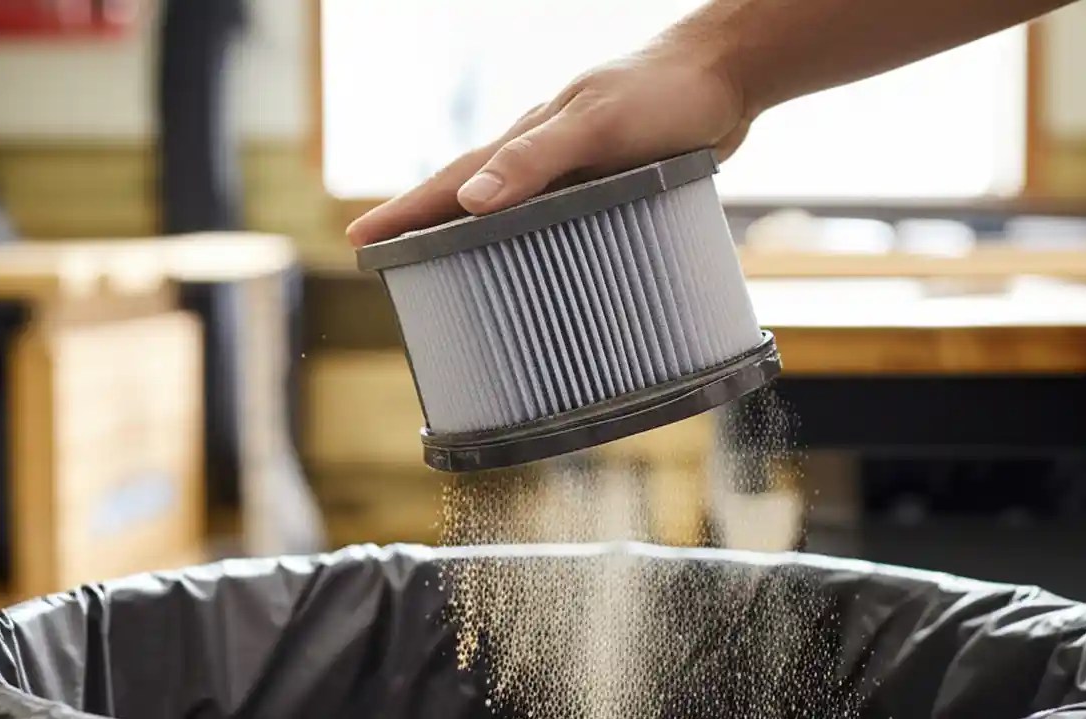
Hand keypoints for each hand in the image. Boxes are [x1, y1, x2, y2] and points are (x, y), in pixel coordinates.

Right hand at [347, 37, 750, 246]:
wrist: (726, 75)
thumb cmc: (661, 93)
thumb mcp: (594, 125)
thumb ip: (534, 159)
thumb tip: (471, 199)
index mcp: (529, 140)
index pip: (452, 182)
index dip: (405, 212)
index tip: (359, 243)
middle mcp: (544, 157)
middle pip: (472, 199)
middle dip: (428, 230)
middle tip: (389, 266)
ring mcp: (575, 170)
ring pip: (513, 214)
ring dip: (477, 239)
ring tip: (450, 274)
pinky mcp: (609, 184)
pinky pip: (558, 221)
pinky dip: (535, 243)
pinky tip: (540, 267)